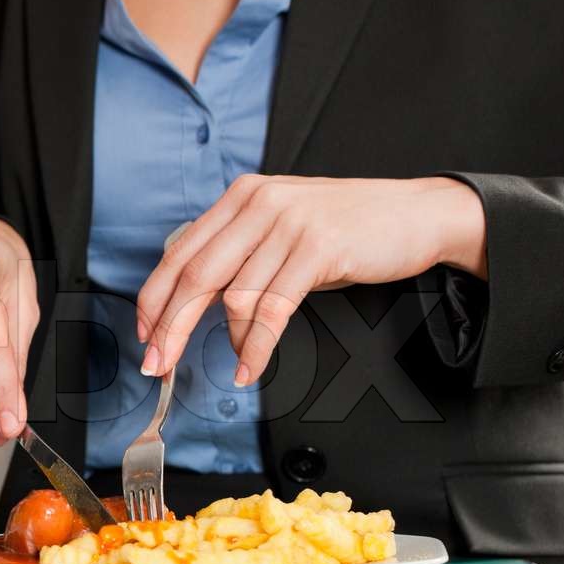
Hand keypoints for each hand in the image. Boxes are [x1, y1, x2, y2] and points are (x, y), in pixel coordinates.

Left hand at [136, 175, 487, 385]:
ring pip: (233, 295)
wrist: (418, 213)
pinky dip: (256, 346)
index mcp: (241, 197)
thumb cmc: (348, 227)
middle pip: (194, 275)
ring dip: (225, 342)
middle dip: (170, 327)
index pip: (179, 253)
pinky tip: (250, 366)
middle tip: (157, 364)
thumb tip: (195, 301)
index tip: (145, 334)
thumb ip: (239, 253)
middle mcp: (258, 203)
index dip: (155, 299)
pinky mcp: (318, 248)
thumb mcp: (282, 228)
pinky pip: (272, 308)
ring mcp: (288, 223)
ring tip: (233, 366)